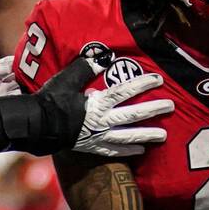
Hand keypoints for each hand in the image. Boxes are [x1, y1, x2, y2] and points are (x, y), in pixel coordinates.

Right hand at [37, 55, 173, 156]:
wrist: (36, 126)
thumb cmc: (50, 100)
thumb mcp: (66, 79)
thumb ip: (85, 68)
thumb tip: (102, 58)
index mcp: (96, 103)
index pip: (125, 91)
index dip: (142, 84)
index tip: (158, 79)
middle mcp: (102, 121)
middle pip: (133, 115)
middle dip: (153, 110)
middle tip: (171, 106)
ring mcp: (98, 136)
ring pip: (129, 136)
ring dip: (147, 135)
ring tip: (164, 135)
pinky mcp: (93, 147)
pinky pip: (114, 151)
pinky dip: (128, 151)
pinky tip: (141, 150)